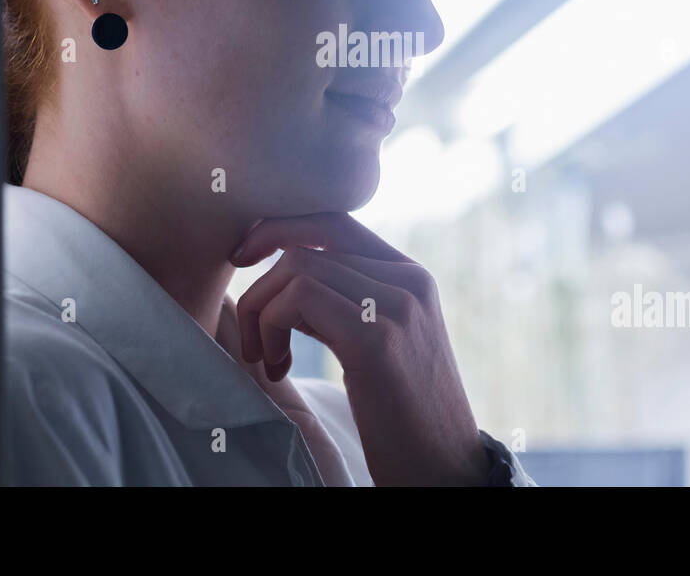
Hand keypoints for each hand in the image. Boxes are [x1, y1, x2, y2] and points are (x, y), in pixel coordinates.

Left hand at [230, 212, 489, 485]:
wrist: (445, 468)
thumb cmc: (404, 417)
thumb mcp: (376, 342)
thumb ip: (339, 303)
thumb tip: (280, 279)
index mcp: (411, 276)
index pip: (333, 221)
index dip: (279, 228)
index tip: (243, 257)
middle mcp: (409, 280)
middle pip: (307, 244)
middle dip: (259, 282)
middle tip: (250, 337)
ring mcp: (397, 305)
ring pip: (297, 266)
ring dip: (260, 313)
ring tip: (266, 360)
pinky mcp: (377, 338)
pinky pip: (299, 298)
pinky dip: (269, 328)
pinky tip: (276, 367)